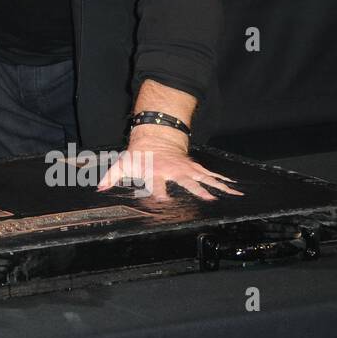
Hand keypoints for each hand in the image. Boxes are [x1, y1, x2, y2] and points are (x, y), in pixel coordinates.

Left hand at [96, 125, 243, 200]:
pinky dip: (223, 180)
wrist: (155, 136)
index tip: (163, 202)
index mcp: (155, 173)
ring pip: (203, 178)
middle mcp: (172, 171)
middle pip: (186, 182)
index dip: (158, 193)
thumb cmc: (138, 155)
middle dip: (197, 190)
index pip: (156, 185)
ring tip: (232, 194)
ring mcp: (185, 168)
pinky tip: (236, 187)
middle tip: (208, 200)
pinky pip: (210, 174)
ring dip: (218, 186)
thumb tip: (100, 188)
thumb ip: (112, 177)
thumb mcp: (123, 164)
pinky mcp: (194, 167)